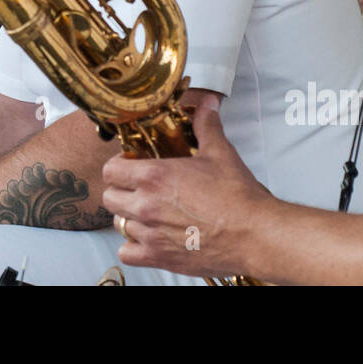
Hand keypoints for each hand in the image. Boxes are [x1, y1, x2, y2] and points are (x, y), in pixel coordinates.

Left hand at [102, 94, 276, 280]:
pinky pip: (127, 253)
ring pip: (119, 224)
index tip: (131, 167)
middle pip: (109, 197)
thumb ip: (206, 126)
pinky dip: (134, 247)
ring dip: (130, 218)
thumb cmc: (237, 196)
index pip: (110, 170)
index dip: (118, 167)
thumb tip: (206, 105)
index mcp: (154, 176)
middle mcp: (146, 205)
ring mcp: (150, 234)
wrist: (254, 234)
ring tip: (149, 214)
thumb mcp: (220, 153)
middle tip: (138, 190)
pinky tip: (150, 239)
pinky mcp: (159, 258)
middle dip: (121, 192)